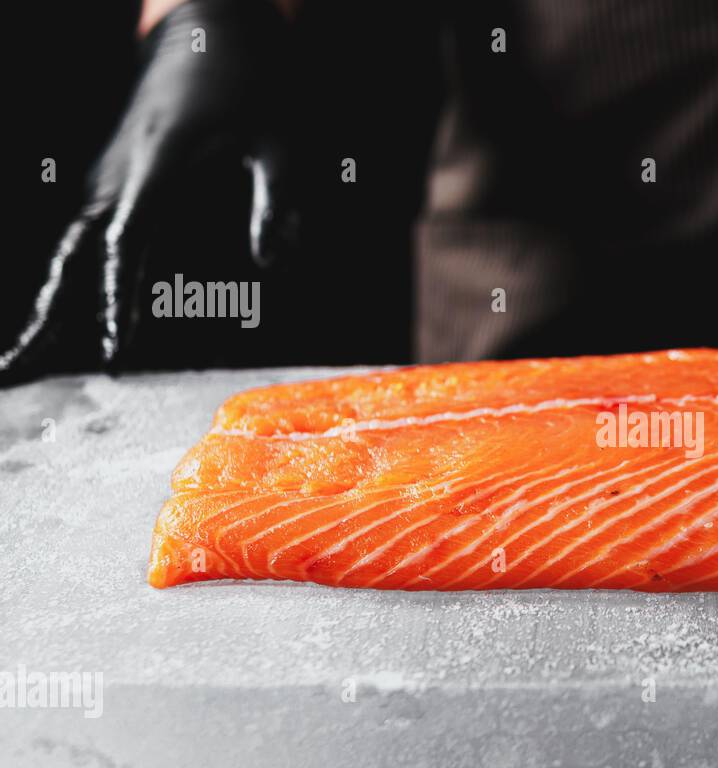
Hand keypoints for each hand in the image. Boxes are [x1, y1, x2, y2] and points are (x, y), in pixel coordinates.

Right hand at [2, 0, 296, 381]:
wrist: (210, 21)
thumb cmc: (250, 78)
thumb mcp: (281, 140)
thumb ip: (277, 203)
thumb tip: (269, 265)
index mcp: (155, 167)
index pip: (124, 245)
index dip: (118, 299)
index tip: (117, 349)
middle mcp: (119, 176)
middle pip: (72, 258)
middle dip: (47, 316)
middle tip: (13, 372)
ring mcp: (111, 177)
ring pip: (70, 252)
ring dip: (49, 305)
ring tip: (21, 363)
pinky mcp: (117, 179)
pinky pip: (88, 239)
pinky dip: (72, 280)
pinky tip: (67, 319)